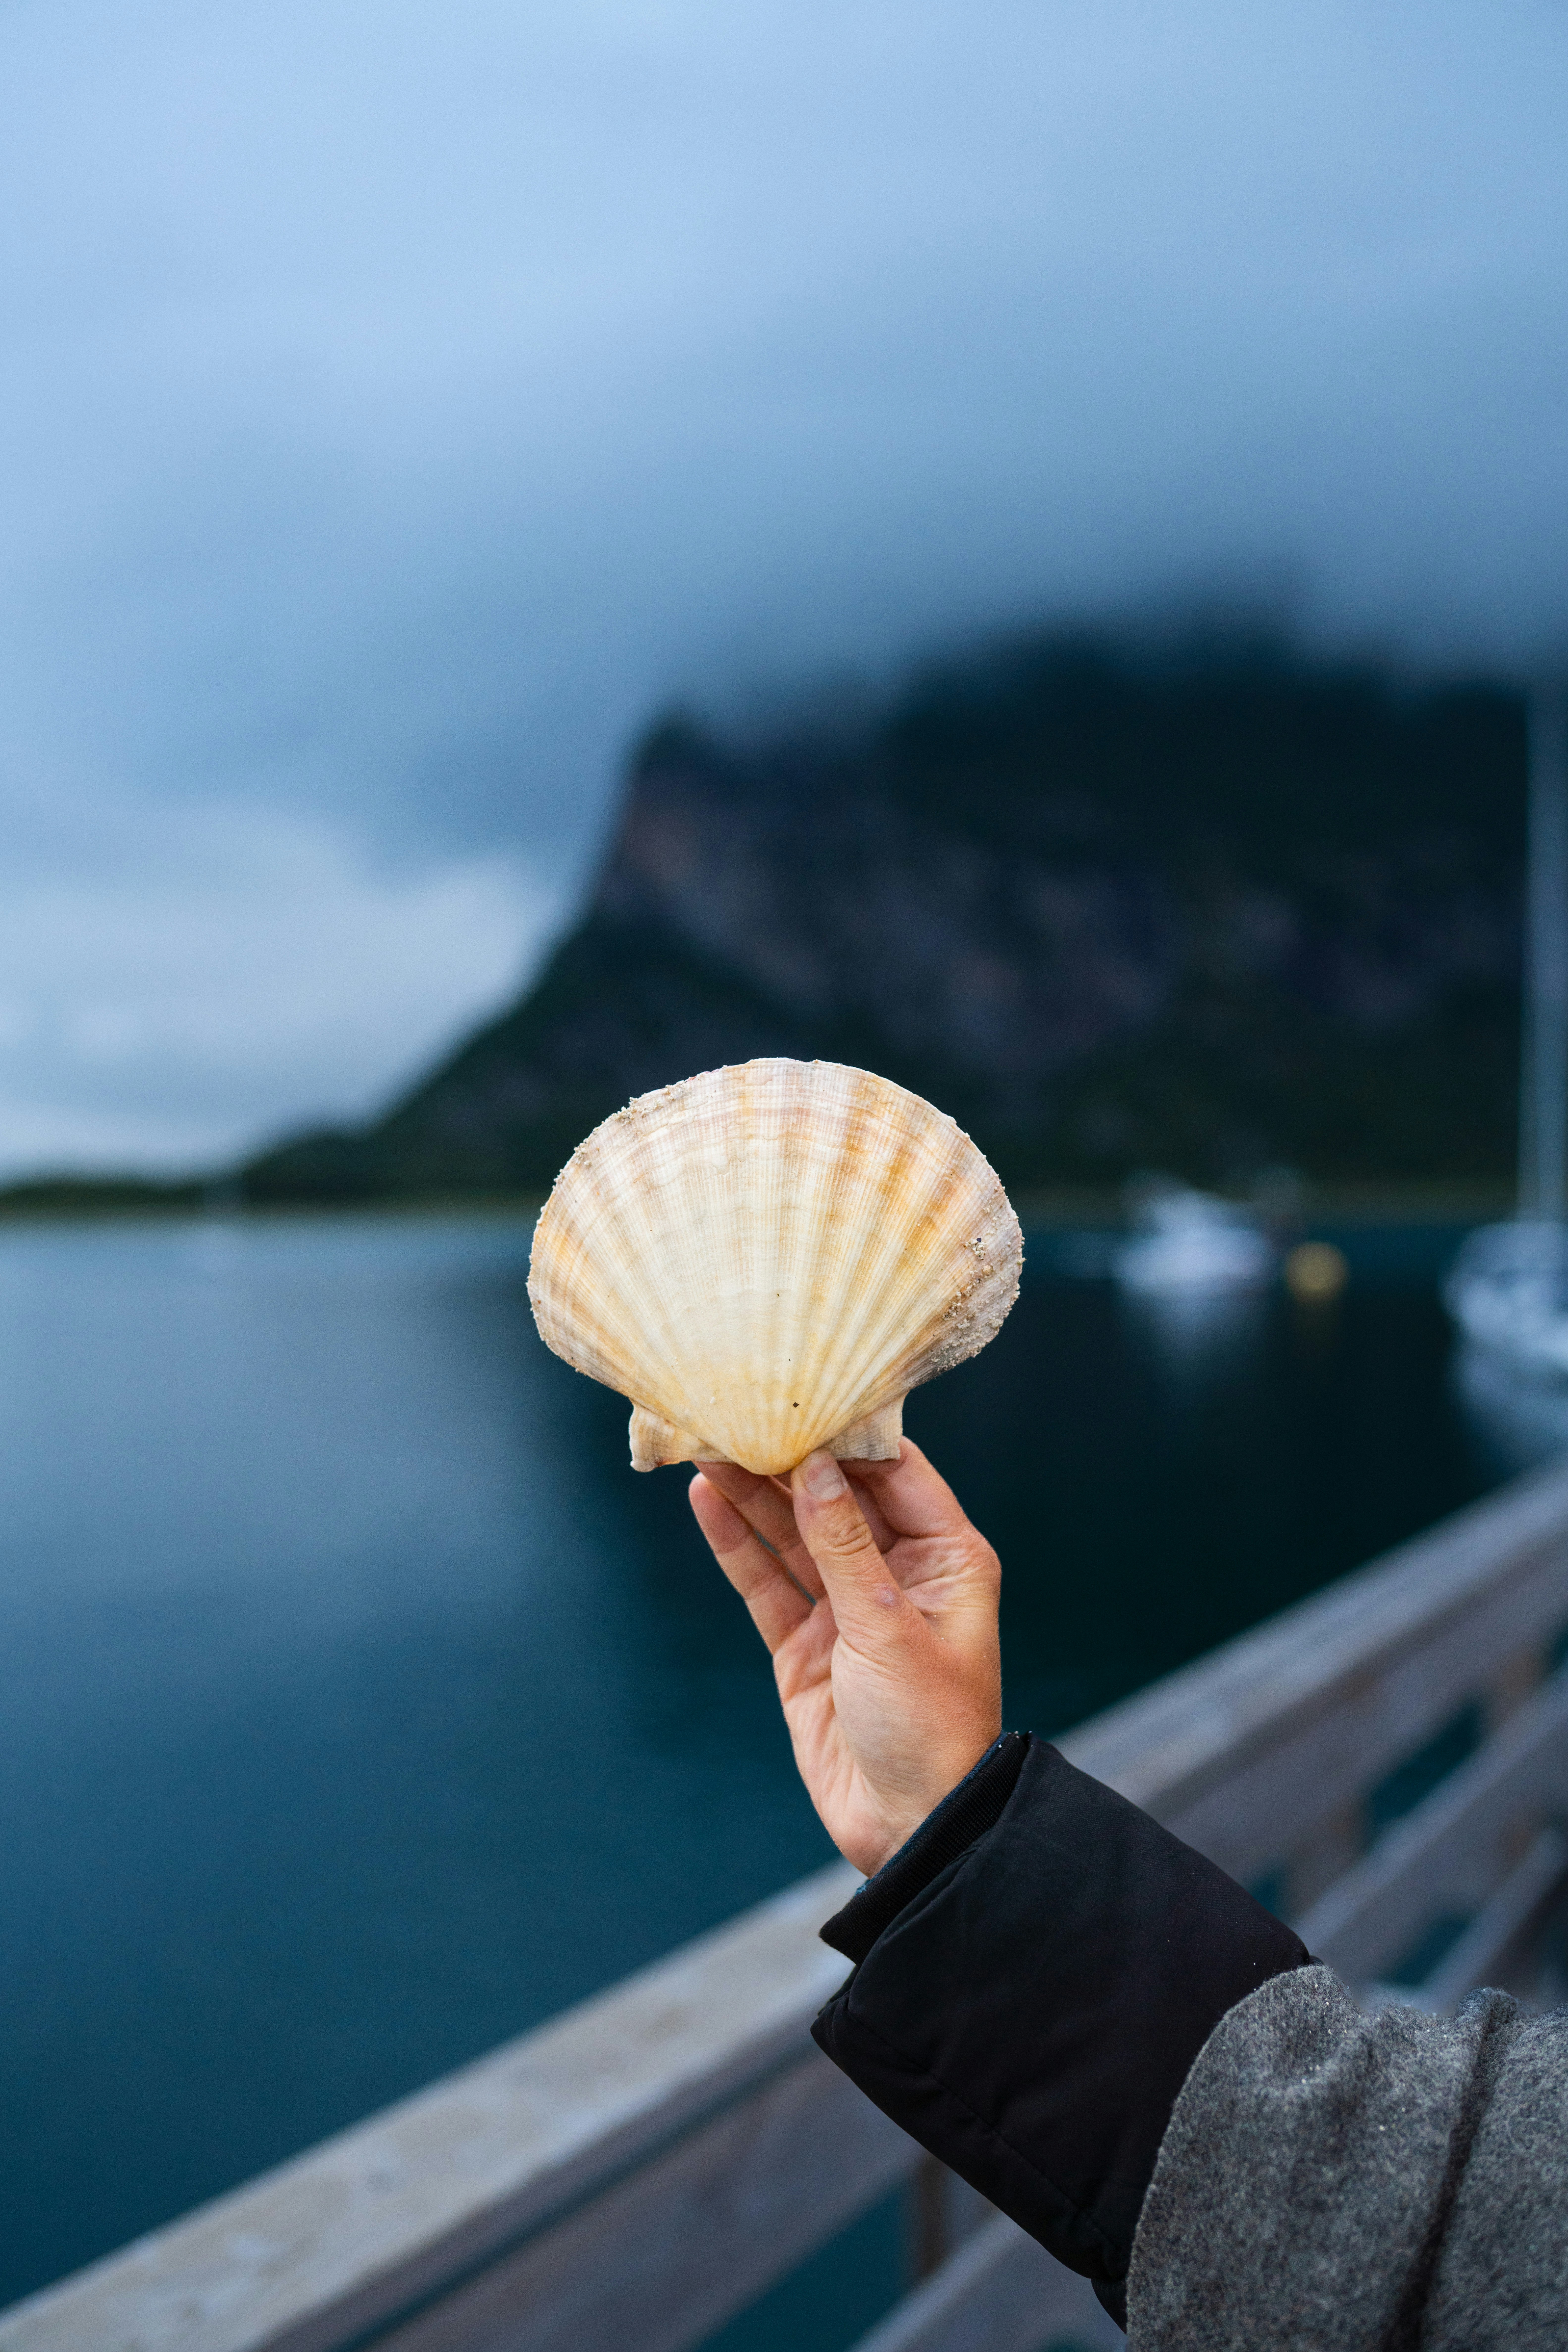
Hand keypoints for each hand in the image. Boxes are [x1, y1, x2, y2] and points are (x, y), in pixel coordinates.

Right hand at [688, 1440, 1001, 1875]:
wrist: (910, 1827)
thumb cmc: (929, 1728)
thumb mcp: (888, 1626)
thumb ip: (844, 1544)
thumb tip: (813, 1465)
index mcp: (947, 1560)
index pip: (895, 1473)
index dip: (848, 1436)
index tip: (804, 1392)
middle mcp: (899, 1575)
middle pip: (835, 1499)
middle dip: (789, 1458)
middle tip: (738, 1410)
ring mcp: (848, 1611)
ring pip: (793, 1535)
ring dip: (753, 1492)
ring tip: (708, 1443)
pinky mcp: (806, 1647)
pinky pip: (767, 1582)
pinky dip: (736, 1543)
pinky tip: (707, 1499)